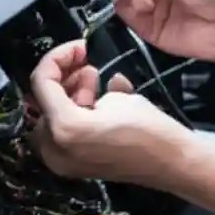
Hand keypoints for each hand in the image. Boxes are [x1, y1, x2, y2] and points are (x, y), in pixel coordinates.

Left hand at [28, 40, 195, 189]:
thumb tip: (83, 77)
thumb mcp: (117, 97)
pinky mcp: (73, 166)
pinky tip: (97, 101)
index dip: (57, 58)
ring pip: (50, 117)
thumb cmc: (150, 129)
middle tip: (86, 64)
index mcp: (64, 128)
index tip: (78, 48)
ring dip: (67, 95)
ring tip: (94, 82)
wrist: (172, 164)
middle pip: (43, 101)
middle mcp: (54, 149)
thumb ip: (87, 84)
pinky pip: (61, 133)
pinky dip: (72, 114)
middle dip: (63, 78)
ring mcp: (62, 162)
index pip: (42, 82)